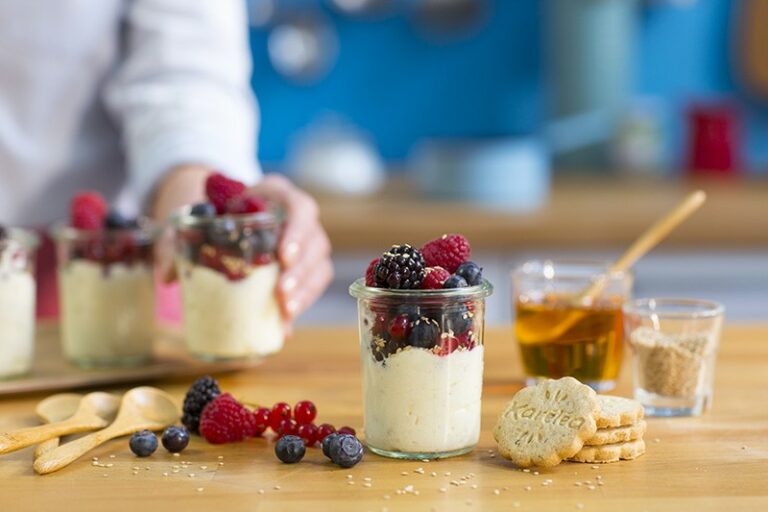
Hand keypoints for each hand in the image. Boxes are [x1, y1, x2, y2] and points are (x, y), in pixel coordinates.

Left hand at [151, 168, 332, 332]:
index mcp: (276, 194)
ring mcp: (304, 241)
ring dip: (306, 290)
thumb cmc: (210, 214)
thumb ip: (175, 241)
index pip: (301, 207)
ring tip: (285, 311)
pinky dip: (303, 302)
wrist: (219, 217)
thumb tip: (166, 275)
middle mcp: (297, 217)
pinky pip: (314, 283)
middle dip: (302, 271)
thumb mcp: (192, 219)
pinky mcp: (304, 266)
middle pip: (316, 241)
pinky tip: (286, 320)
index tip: (283, 256)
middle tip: (280, 294)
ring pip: (319, 264)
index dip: (298, 232)